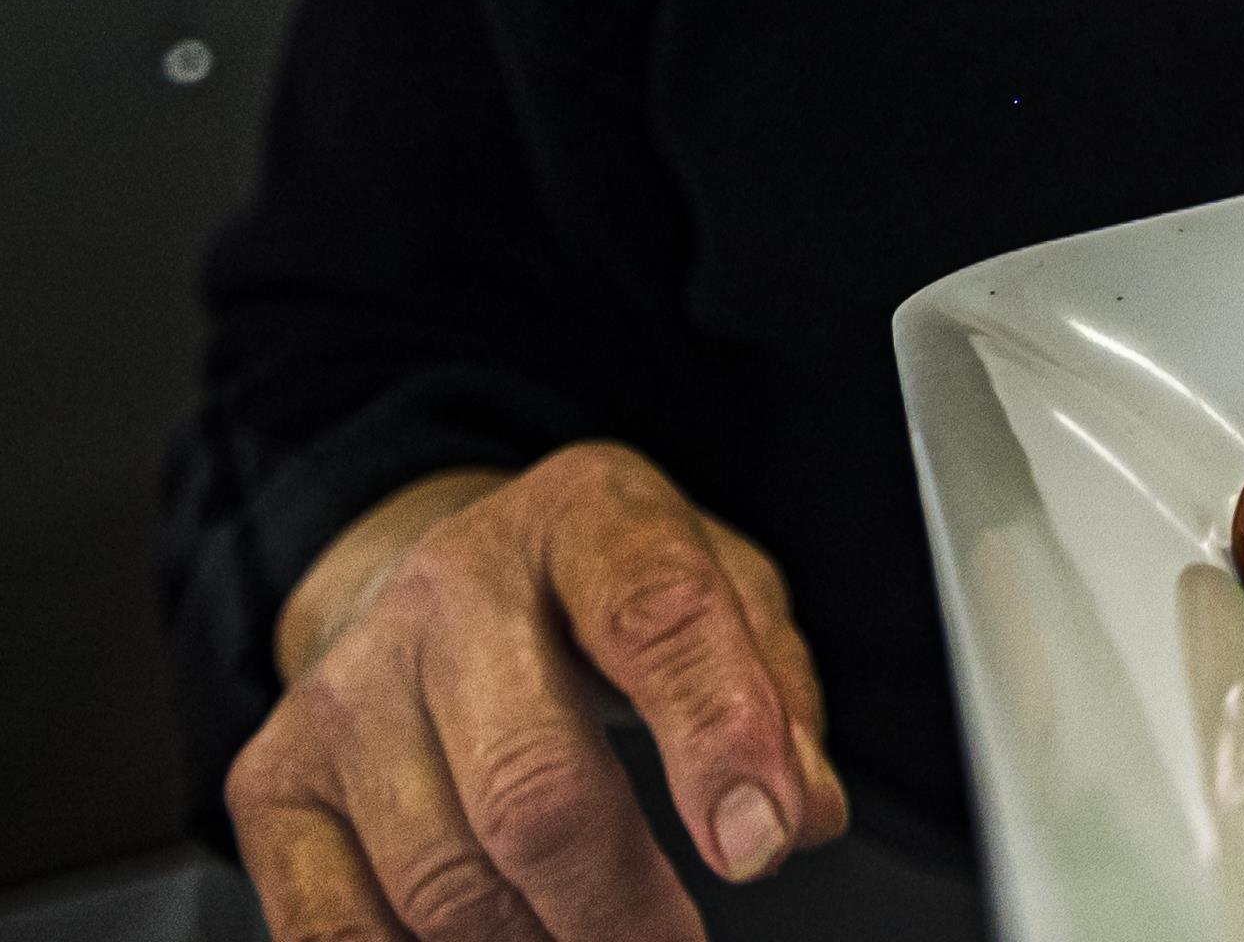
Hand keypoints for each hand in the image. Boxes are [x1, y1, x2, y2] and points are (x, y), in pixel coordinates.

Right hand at [228, 445, 846, 939]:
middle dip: (621, 904)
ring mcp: (346, 685)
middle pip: (531, 789)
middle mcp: (449, 585)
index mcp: (583, 512)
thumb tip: (799, 816)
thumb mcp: (723, 589)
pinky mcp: (274, 780)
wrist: (443, 578)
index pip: (655, 616)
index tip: (758, 844)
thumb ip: (775, 697)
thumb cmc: (605, 597)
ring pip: (442, 882)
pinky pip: (333, 933)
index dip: (715, 740)